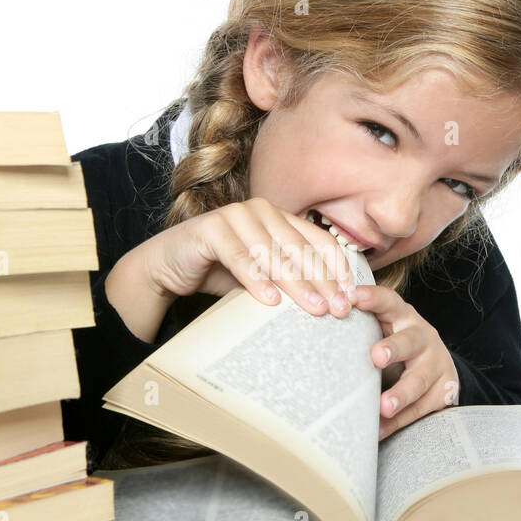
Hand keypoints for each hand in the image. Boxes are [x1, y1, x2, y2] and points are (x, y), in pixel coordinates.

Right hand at [139, 198, 357, 317]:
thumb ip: (290, 281)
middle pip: (300, 249)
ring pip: (273, 253)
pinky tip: (270, 301)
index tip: (352, 297)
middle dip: (322, 282)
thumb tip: (332, 305)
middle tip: (338, 310)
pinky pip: (239, 256)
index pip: (319, 240)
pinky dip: (255, 279)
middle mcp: (261, 211)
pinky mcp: (210, 228)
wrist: (168, 267)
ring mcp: (235, 216)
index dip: (337, 269)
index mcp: (279, 218)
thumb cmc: (219, 272)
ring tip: (314, 309)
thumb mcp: (262, 278)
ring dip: (296, 284)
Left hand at [348, 285, 460, 439]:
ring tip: (383, 407)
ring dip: (400, 394)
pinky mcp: (444, 390)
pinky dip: (399, 421)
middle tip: (376, 357)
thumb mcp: (383, 330)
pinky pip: (420, 408)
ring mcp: (436, 364)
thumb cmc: (396, 345)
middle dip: (394, 348)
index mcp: (403, 316)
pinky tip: (380, 429)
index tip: (352, 297)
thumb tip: (318, 326)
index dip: (372, 298)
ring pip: (419, 379)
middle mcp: (423, 336)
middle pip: (410, 341)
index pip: (389, 302)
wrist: (438, 367)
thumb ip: (359, 329)